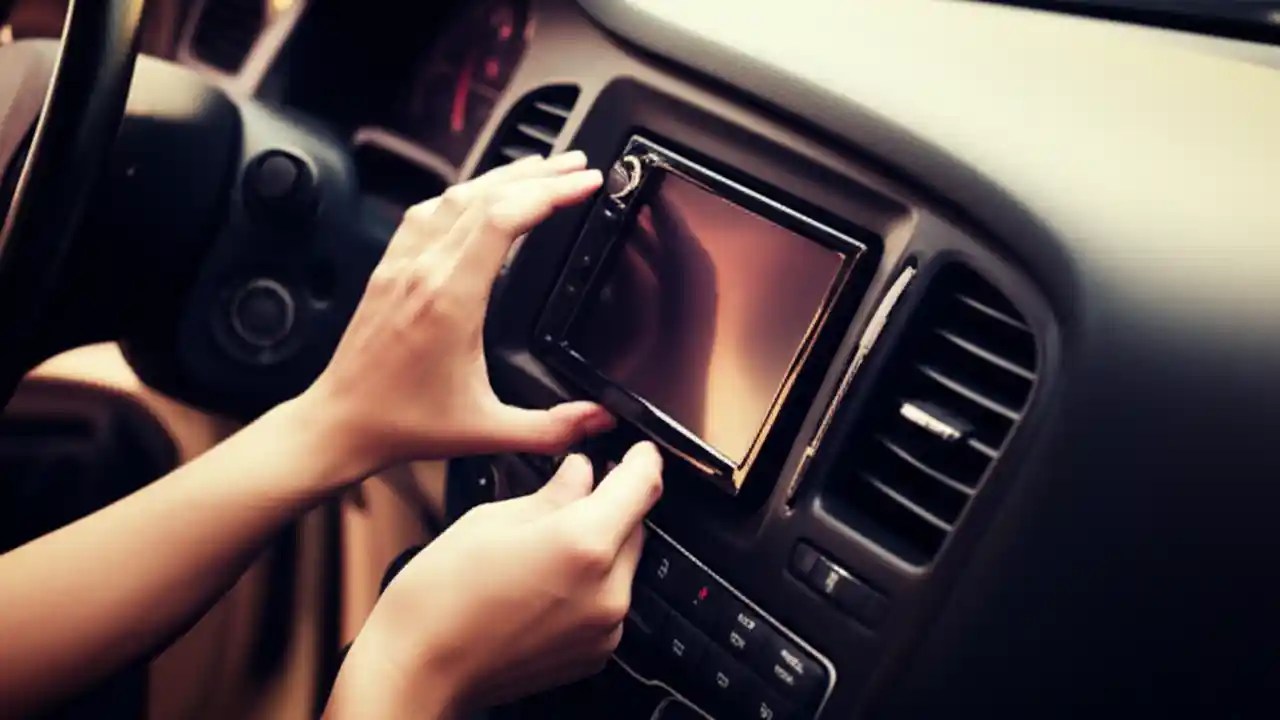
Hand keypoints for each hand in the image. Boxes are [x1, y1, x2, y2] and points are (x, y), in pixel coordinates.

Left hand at [297, 152, 609, 481]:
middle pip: (485, 195)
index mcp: (451, 299)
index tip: (585, 182)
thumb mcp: (487, 432)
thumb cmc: (404, 424)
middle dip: (538, 173)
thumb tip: (603, 419)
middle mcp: (424, 270)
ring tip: (540, 169)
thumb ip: (551, 429)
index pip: (503, 219)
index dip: (550, 192)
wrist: (340, 424)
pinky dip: (463, 194)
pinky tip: (478, 195)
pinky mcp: (389, 269)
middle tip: (578, 165)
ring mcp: (403, 264)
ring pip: (454, 196)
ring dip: (501, 177)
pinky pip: (426, 212)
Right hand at [325, 442, 663, 717]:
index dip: (643, 459)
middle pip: (635, 526)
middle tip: (570, 495)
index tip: (639, 450)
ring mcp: (604, 627)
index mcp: (583, 544)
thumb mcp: (492, 520)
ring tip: (543, 548)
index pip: (643, 485)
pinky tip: (544, 583)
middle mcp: (606, 590)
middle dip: (612, 505)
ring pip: (623, 565)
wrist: (419, 671)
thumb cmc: (440, 598)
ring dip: (600, 546)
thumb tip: (582, 472)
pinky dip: (591, 584)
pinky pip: (609, 602)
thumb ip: (553, 493)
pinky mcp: (595, 653)